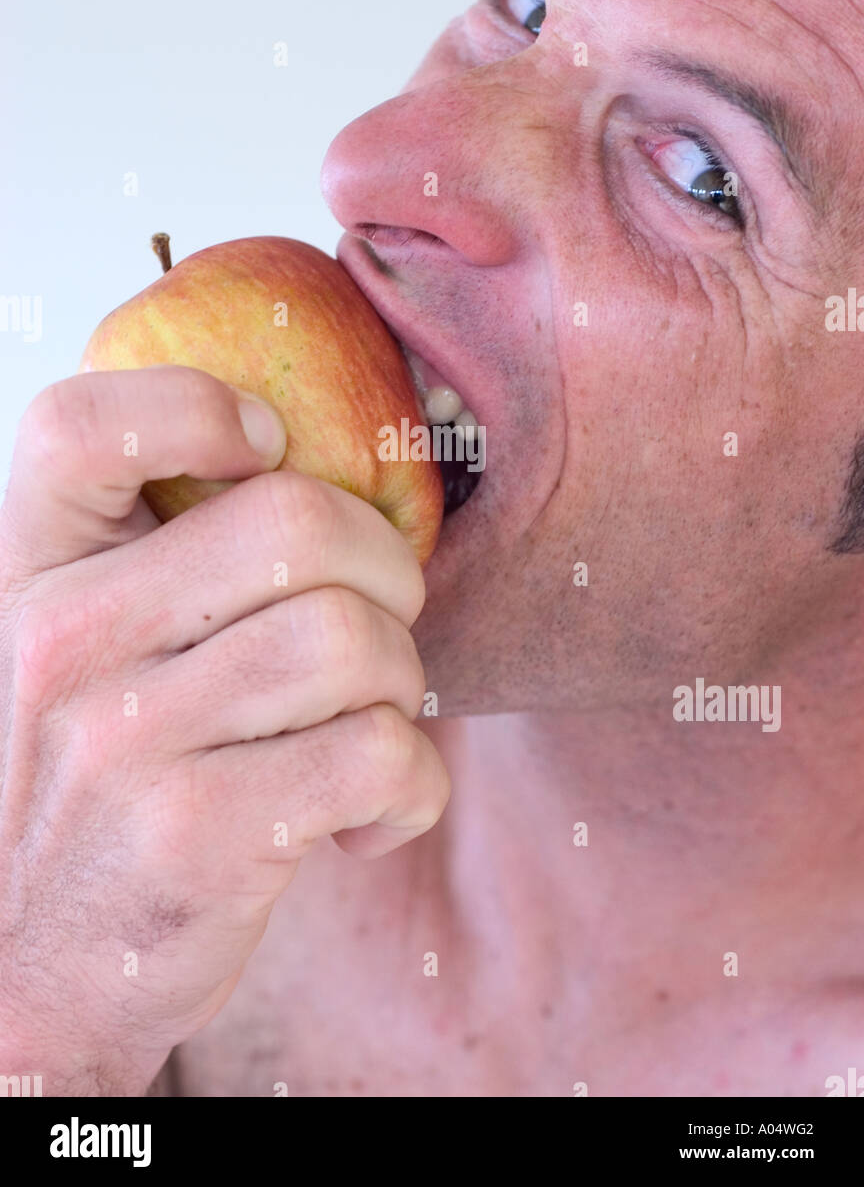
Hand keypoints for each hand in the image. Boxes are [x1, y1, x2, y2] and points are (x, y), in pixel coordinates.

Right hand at [0, 366, 448, 1093]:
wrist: (31, 976)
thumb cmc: (90, 787)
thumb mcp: (76, 657)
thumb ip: (154, 567)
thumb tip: (318, 475)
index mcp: (30, 573)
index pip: (80, 426)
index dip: (194, 407)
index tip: (265, 449)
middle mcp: (62, 640)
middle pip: (299, 523)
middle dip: (388, 571)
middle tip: (379, 625)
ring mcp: (125, 738)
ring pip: (356, 639)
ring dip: (403, 684)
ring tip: (366, 727)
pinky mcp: (198, 834)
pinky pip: (385, 752)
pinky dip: (412, 787)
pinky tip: (364, 816)